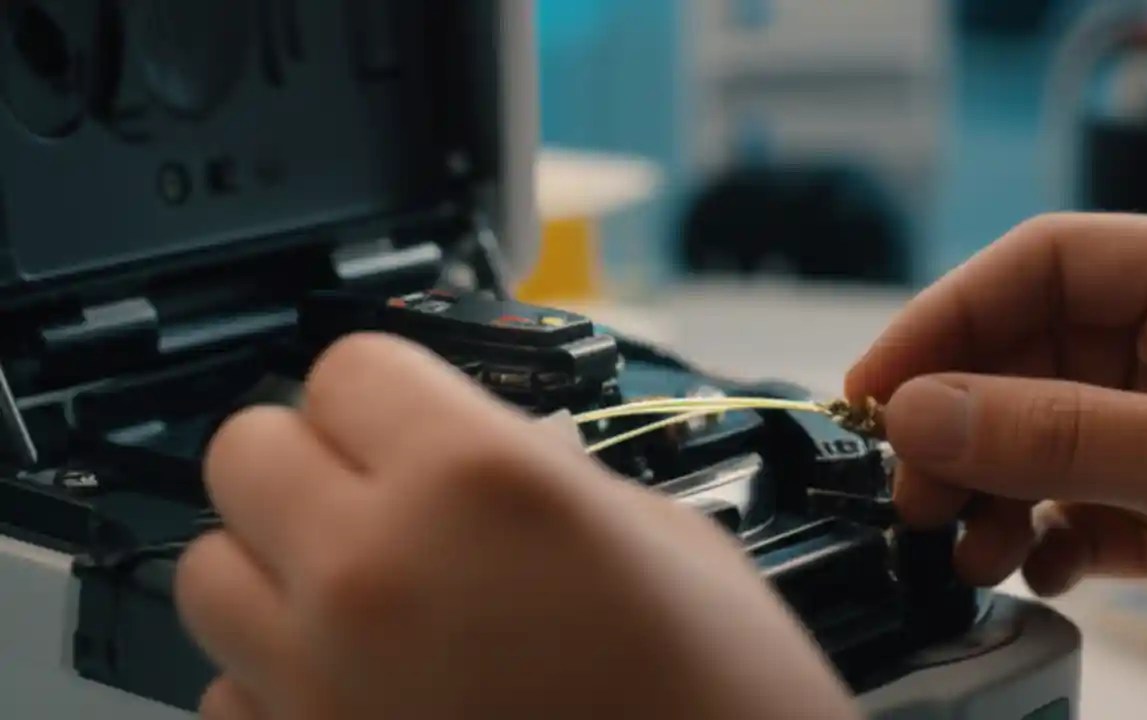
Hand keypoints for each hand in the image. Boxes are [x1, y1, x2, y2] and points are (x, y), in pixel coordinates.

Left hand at [176, 333, 856, 718]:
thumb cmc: (726, 706)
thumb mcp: (669, 540)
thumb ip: (547, 475)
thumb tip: (488, 449)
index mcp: (478, 483)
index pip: (346, 367)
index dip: (387, 391)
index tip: (409, 417)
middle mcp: (374, 573)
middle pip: (245, 451)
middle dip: (309, 460)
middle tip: (378, 492)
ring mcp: (321, 683)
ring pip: (208, 571)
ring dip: (276, 564)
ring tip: (362, 588)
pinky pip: (229, 689)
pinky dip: (278, 674)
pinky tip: (363, 681)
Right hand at [846, 213, 1146, 671]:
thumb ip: (1063, 434)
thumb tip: (918, 412)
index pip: (1047, 266)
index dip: (950, 315)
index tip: (879, 386)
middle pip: (1025, 356)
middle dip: (956, 422)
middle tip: (908, 488)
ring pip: (1035, 439)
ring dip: (982, 492)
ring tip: (960, 548)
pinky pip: (1069, 509)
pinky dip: (1032, 542)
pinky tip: (1032, 571)